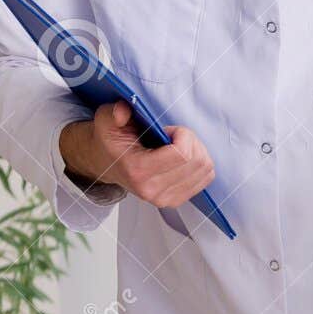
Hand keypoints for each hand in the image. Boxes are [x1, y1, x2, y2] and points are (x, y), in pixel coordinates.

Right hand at [60, 102, 215, 209]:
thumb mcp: (107, 120)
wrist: (107, 164)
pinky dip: (199, 163)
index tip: (168, 130)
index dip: (182, 134)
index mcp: (138, 171)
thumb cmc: (112, 142)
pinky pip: (206, 178)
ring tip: (176, 147)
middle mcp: (153, 190)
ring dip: (196, 151)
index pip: (182, 153)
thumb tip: (122, 113)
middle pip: (198, 161)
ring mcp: (166, 199)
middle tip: (173, 137)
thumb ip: (114, 113)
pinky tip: (182, 158)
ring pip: (205, 169)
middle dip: (191, 140)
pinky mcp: (176, 200)